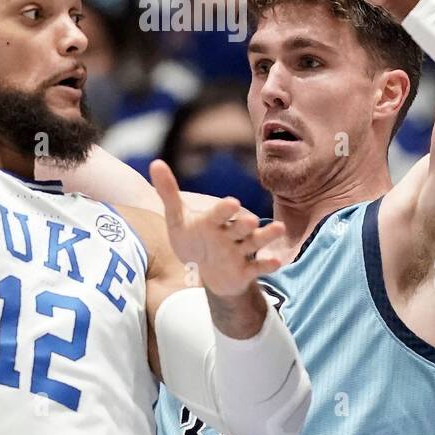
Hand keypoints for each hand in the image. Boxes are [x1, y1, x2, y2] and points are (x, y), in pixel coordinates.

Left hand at [150, 159, 284, 298]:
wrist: (207, 269)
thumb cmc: (193, 239)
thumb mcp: (177, 219)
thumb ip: (169, 193)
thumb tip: (155, 163)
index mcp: (213, 221)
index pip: (219, 214)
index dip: (224, 210)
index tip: (232, 203)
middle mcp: (230, 234)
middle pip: (239, 228)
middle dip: (244, 226)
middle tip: (251, 221)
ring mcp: (239, 253)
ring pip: (254, 243)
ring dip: (265, 237)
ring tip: (279, 229)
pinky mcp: (245, 271)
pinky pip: (257, 269)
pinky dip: (266, 265)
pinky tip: (277, 261)